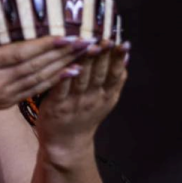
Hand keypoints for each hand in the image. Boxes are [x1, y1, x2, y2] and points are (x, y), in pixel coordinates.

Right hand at [0, 13, 92, 124]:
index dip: (45, 45)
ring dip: (63, 67)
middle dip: (63, 54)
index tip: (66, 36)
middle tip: (87, 43)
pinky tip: (68, 74)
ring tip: (84, 56)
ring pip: (39, 79)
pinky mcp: (6, 103)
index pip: (20, 54)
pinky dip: (53, 82)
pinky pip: (34, 91)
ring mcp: (3, 95)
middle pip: (36, 66)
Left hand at [35, 39, 129, 155]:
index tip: (122, 43)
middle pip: (99, 74)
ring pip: (82, 79)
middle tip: (107, 39)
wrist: (66, 143)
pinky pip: (61, 89)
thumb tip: (125, 57)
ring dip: (86, 62)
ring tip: (91, 45)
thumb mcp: (105, 100)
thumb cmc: (84, 116)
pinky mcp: (56, 106)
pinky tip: (69, 65)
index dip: (118, 58)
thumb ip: (114, 81)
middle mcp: (92, 99)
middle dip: (104, 55)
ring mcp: (74, 102)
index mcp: (106, 96)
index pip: (115, 74)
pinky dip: (65, 77)